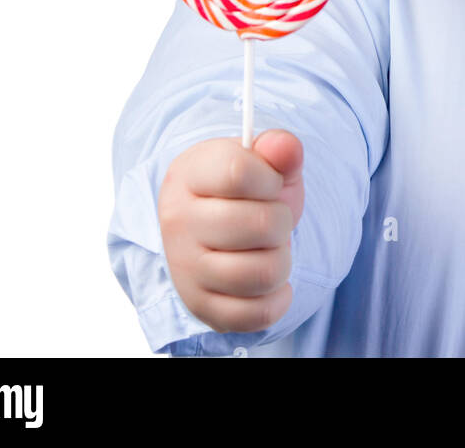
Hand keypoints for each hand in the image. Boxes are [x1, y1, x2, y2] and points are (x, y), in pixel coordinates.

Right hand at [158, 129, 303, 333]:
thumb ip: (280, 149)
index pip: (238, 173)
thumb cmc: (246, 191)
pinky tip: (271, 281)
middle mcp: (178, 222)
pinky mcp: (200, 306)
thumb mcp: (264, 162)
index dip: (270, 178)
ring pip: (261, 273)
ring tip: (269, 249)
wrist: (217, 225)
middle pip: (260, 225)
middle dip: (282, 221)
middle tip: (270, 219)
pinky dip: (277, 299)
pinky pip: (256, 314)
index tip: (270, 183)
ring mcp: (185, 268)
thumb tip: (286, 149)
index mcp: (189, 174)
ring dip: (281, 260)